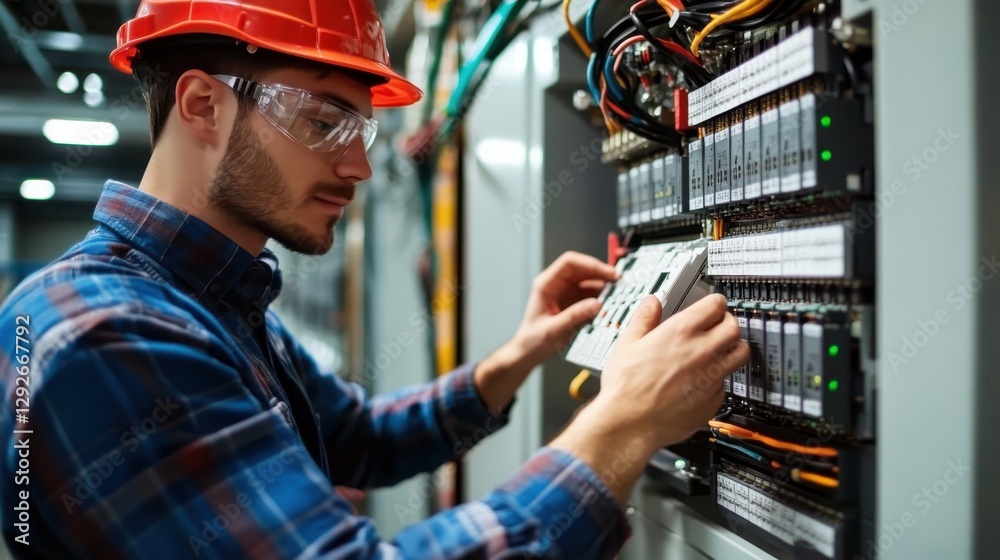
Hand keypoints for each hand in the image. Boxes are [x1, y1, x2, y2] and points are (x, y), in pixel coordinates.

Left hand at [510, 251, 618, 365]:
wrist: (528, 352)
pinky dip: (601, 298)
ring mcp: (566, 293)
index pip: (569, 263)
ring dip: (603, 287)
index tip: (607, 273)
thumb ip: (574, 316)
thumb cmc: (533, 340)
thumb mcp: (553, 330)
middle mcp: (556, 285)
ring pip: (588, 281)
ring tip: (617, 295)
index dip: (590, 264)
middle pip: (582, 269)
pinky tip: (609, 305)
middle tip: (619, 282)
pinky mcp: (573, 302)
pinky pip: (590, 295)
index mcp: (546, 284)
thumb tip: (596, 304)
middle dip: (601, 274)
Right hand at [592, 294, 748, 448]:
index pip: (716, 305)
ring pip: (740, 354)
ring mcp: (712, 377)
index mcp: (681, 332)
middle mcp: (702, 351)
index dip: (715, 303)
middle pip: (734, 327)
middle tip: (718, 326)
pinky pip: (725, 383)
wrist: (630, 422)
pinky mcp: (714, 399)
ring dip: (733, 348)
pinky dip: (717, 378)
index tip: (713, 306)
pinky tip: (700, 381)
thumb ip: (644, 318)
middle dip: (728, 322)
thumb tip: (652, 303)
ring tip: (720, 350)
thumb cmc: (626, 386)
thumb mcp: (627, 343)